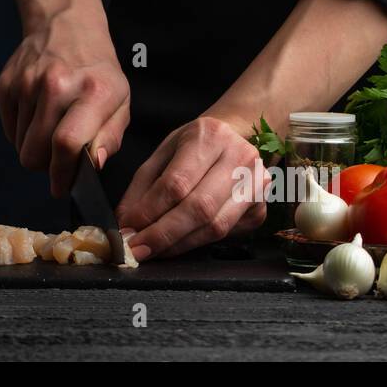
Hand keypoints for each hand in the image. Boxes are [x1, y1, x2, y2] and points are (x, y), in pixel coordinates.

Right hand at [0, 0, 129, 197]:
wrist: (66, 26)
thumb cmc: (98, 71)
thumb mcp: (120, 101)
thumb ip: (109, 137)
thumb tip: (92, 165)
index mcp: (93, 91)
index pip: (67, 143)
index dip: (62, 174)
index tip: (61, 187)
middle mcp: (56, 84)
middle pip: (35, 151)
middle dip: (45, 166)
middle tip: (56, 160)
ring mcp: (27, 82)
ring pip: (20, 145)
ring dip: (34, 147)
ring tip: (50, 129)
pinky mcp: (6, 83)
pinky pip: (9, 129)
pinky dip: (21, 133)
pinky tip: (37, 115)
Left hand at [116, 115, 266, 259]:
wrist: (236, 138)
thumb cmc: (195, 145)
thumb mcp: (163, 153)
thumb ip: (142, 187)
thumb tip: (126, 222)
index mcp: (211, 136)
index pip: (177, 182)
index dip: (150, 211)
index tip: (128, 230)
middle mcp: (240, 158)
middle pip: (199, 208)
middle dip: (163, 234)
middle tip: (137, 249)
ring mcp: (257, 185)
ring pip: (215, 226)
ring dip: (179, 245)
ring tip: (153, 250)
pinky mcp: (260, 209)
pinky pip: (226, 234)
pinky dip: (197, 243)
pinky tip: (177, 244)